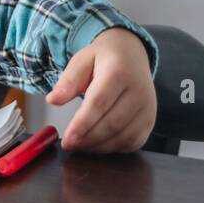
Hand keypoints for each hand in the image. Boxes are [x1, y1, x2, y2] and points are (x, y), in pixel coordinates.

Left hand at [46, 28, 156, 152]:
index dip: (82, 123)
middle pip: (112, 123)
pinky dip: (114, 148)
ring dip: (99, 146)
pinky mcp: (151, 120)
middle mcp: (139, 91)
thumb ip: (68, 81)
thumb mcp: (81, 61)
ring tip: (79, 146)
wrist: (131, 54)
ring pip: (124, 136)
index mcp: (119, 72)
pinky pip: (134, 142)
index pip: (99, 103)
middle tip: (69, 145)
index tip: (67, 137)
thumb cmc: (103, 59)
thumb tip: (53, 100)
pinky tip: (97, 145)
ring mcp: (148, 108)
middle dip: (88, 139)